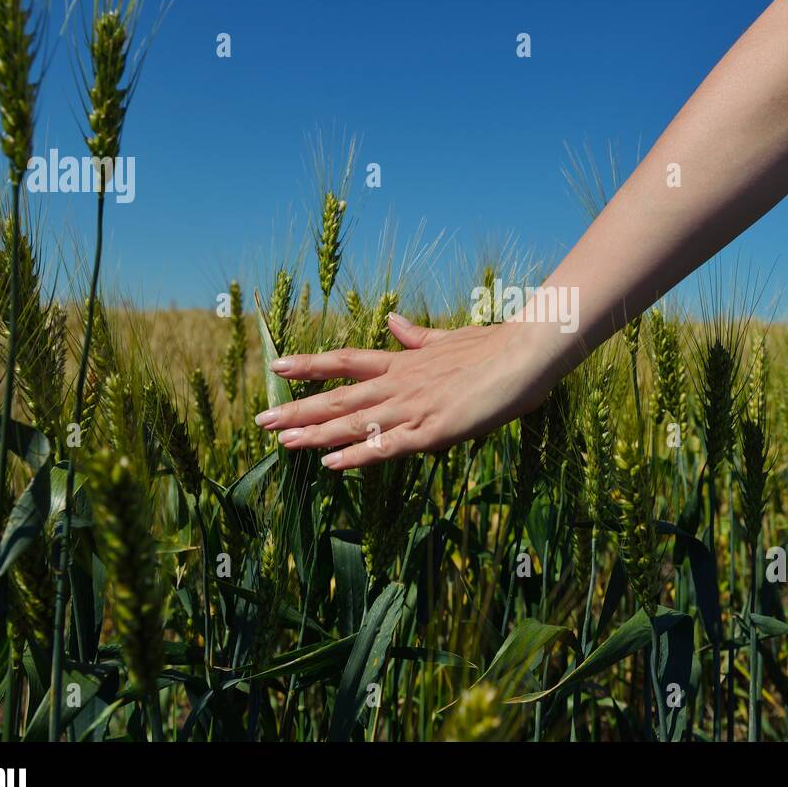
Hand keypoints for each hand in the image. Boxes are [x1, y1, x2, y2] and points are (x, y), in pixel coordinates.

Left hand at [255, 312, 557, 469]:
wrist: (527, 353)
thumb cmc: (496, 347)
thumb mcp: (450, 339)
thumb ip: (419, 338)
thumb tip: (394, 322)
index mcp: (405, 362)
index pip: (346, 362)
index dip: (310, 365)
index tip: (277, 366)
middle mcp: (401, 383)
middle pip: (339, 397)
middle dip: (298, 410)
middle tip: (261, 421)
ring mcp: (415, 406)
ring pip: (355, 422)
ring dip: (316, 433)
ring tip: (281, 442)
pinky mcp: (434, 429)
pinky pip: (388, 445)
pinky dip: (357, 455)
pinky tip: (330, 464)